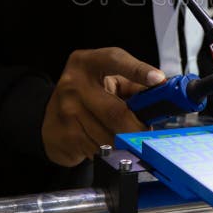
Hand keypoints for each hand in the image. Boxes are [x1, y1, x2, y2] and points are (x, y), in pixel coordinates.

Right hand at [42, 48, 165, 166]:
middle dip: (138, 127)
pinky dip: (109, 151)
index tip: (158, 79)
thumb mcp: (109, 79)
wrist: (50, 116)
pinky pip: (97, 150)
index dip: (139, 70)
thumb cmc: (88, 93)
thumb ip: (135, 83)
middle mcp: (74, 83)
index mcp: (88, 63)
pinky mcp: (63, 135)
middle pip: (117, 112)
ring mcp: (66, 111)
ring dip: (124, 142)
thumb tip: (162, 92)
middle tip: (147, 131)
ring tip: (124, 137)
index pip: (115, 61)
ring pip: (109, 137)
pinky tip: (106, 144)